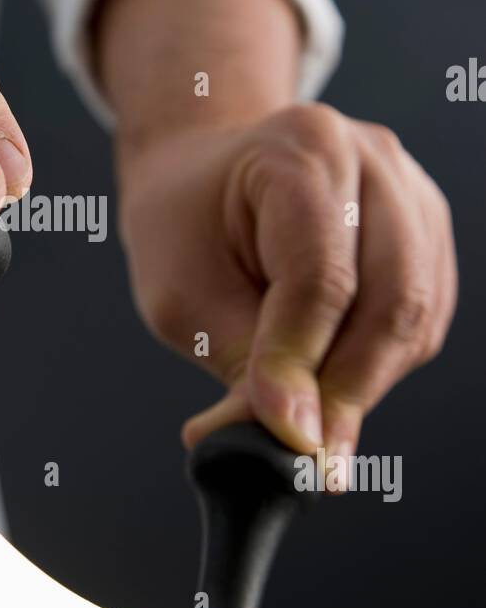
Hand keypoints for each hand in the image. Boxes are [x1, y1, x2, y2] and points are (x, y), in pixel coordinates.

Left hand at [116, 104, 456, 465]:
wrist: (202, 171)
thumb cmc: (185, 223)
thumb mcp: (181, 295)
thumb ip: (240, 367)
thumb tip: (286, 443)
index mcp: (300, 150)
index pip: (321, 277)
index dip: (305, 366)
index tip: (289, 437)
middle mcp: (372, 159)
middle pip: (389, 297)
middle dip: (348, 391)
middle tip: (309, 457)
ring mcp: (410, 192)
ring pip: (415, 317)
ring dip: (364, 384)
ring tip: (307, 422)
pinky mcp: (426, 233)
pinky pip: (422, 318)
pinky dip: (380, 365)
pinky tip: (332, 382)